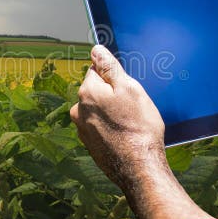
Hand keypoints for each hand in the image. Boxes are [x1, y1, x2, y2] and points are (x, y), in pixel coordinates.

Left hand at [70, 45, 211, 218]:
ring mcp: (83, 130)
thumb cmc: (138, 127)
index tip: (127, 87)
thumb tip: (96, 50)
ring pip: (98, 111)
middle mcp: (78, 111)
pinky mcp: (90, 146)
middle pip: (96, 92)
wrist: (139, 168)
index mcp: (87, 92)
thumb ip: (110, 67)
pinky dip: (111, 130)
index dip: (114, 77)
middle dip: (112, 95)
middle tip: (133, 107)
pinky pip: (101, 129)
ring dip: (111, 113)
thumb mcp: (130, 89)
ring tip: (131, 124)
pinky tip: (126, 136)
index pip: (96, 71)